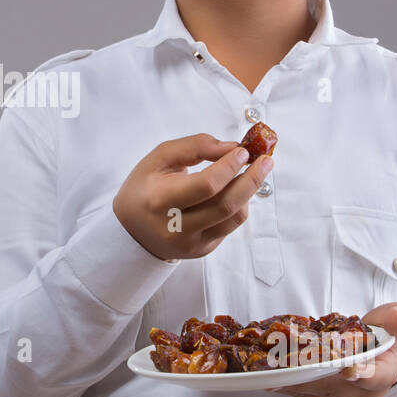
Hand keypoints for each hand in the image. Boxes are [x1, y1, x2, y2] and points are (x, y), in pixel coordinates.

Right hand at [113, 133, 273, 261]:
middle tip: (266, 160)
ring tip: (253, 173)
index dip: (229, 167)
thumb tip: (231, 147)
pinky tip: (234, 191)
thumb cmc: (145, 188)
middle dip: (252, 179)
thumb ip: (194, 146)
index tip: (242, 151)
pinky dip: (238, 205)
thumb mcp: (159, 158)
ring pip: (234, 217)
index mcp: (160, 200)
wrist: (131, 231)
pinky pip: (230, 226)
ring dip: (249, 192)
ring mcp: (191, 243)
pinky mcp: (203, 250)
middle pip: (226, 204)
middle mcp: (176, 227)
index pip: (206, 185)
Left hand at [266, 303, 396, 396]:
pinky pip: (303, 392)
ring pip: (312, 390)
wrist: (388, 356)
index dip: (357, 374)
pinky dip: (286, 381)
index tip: (344, 369)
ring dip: (289, 379)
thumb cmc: (393, 336)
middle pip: (330, 384)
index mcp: (385, 373)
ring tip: (265, 366)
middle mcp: (363, 393)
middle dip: (305, 372)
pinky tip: (267, 371)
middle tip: (281, 361)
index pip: (372, 378)